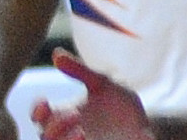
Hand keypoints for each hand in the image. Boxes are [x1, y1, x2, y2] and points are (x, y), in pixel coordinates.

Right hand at [30, 51, 156, 139]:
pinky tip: (89, 139)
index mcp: (65, 115)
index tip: (47, 102)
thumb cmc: (123, 106)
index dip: (37, 110)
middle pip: (45, 135)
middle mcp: (69, 134)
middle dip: (55, 125)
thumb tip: (56, 54)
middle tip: (75, 114)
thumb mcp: (103, 84)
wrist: (148, 128)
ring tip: (81, 132)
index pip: (40, 116)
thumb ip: (80, 70)